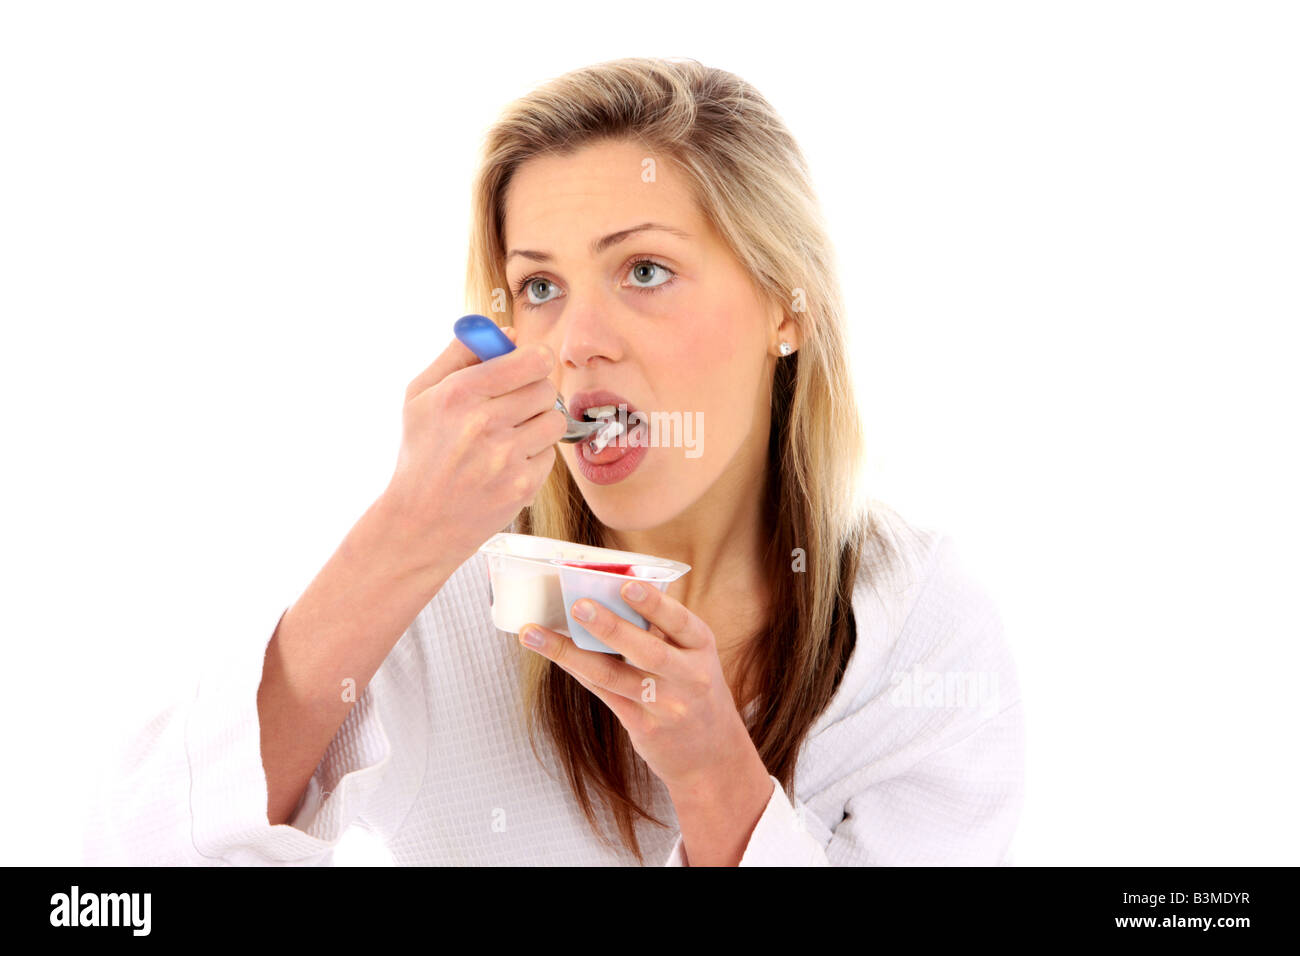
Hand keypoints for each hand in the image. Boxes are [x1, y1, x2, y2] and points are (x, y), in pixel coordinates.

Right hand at [380, 325, 565, 574]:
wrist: (419, 522)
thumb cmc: (421, 454)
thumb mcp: (420, 396)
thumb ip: (459, 355)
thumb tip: (507, 332)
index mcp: (458, 394)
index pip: (529, 361)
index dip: (535, 360)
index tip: (529, 366)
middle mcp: (483, 424)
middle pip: (545, 388)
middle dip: (534, 392)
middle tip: (515, 404)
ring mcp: (505, 457)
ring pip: (554, 420)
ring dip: (537, 424)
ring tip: (510, 435)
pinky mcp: (522, 486)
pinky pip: (550, 454)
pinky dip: (534, 456)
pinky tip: (508, 463)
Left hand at [519, 580, 761, 797]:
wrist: (711, 754)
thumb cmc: (694, 688)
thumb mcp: (694, 655)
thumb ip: (664, 630)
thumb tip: (610, 591)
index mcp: (702, 648)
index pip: (680, 621)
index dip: (654, 603)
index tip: (627, 584)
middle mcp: (688, 677)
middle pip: (647, 650)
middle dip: (610, 626)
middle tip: (577, 606)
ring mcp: (665, 705)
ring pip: (612, 675)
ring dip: (570, 652)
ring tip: (534, 633)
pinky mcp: (643, 726)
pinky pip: (603, 693)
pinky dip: (576, 669)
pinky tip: (554, 654)